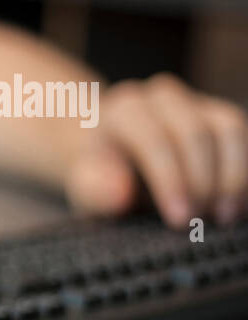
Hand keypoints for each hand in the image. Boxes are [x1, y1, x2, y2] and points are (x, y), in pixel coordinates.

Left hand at [66, 74, 247, 226]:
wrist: (116, 160)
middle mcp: (161, 98)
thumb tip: (120, 194)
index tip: (179, 219)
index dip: (170, 180)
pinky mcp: (220, 117)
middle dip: (201, 181)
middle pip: (194, 133)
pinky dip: (244, 173)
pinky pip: (242, 137)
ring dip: (232, 177)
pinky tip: (238, 207)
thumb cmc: (101, 176)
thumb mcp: (88, 187)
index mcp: (124, 110)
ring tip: (223, 217)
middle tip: (199, 222)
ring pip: (228, 129)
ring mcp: (195, 103)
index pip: (153, 140)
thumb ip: (95, 188)